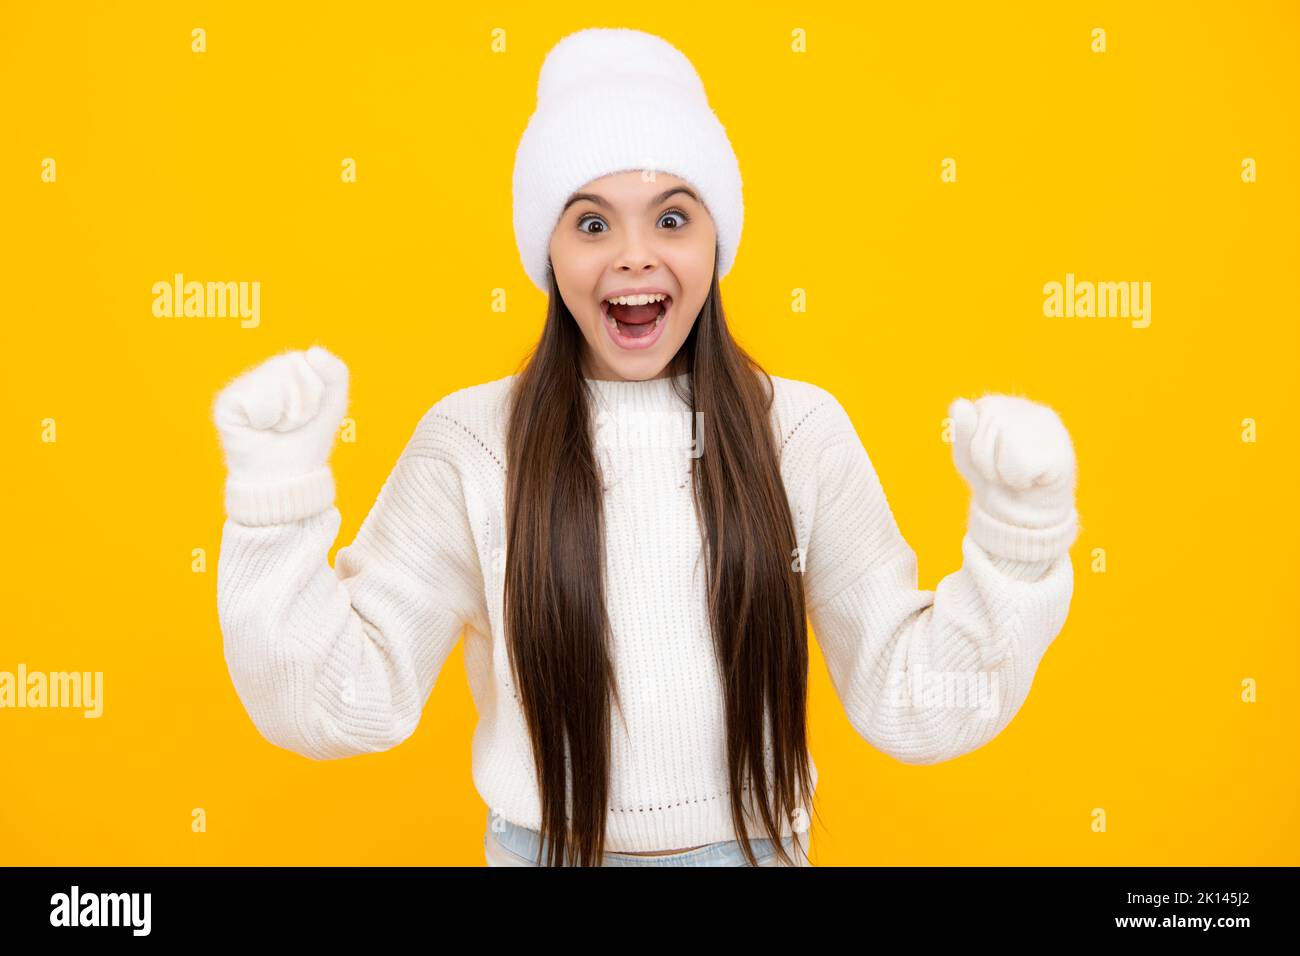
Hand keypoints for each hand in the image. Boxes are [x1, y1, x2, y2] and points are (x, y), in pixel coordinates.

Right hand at [212, 345, 349, 483]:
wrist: (285, 477)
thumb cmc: (307, 441)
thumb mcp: (334, 404)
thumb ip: (335, 372)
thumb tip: (313, 351)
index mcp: (286, 370)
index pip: (309, 358)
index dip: (318, 390)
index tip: (309, 413)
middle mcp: (261, 374)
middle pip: (293, 365)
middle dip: (306, 401)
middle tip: (293, 423)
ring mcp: (242, 386)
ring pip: (278, 379)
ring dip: (290, 412)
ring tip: (278, 426)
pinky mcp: (226, 402)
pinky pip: (258, 398)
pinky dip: (268, 418)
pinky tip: (261, 429)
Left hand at [949, 393, 1075, 529]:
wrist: (1026, 515)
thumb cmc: (996, 480)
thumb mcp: (968, 458)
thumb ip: (961, 431)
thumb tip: (959, 403)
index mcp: (998, 405)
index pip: (969, 419)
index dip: (972, 450)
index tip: (986, 460)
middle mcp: (1025, 408)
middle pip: (987, 435)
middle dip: (987, 464)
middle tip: (1004, 473)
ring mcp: (1047, 427)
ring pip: (1007, 446)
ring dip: (1004, 473)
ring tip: (1019, 475)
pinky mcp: (1060, 448)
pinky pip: (1022, 464)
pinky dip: (1021, 480)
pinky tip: (1035, 479)